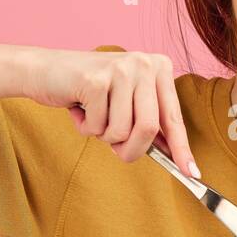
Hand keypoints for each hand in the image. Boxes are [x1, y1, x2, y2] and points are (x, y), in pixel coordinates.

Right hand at [22, 48, 200, 177]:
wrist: (45, 71)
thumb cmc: (88, 91)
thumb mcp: (126, 101)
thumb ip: (149, 122)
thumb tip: (174, 155)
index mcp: (159, 66)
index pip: (173, 117)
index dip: (182, 148)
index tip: (192, 173)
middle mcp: (144, 63)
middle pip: (149, 128)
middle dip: (132, 149)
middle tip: (116, 149)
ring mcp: (121, 69)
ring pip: (122, 131)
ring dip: (104, 136)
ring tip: (93, 116)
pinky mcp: (96, 81)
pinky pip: (98, 127)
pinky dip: (86, 128)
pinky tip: (79, 107)